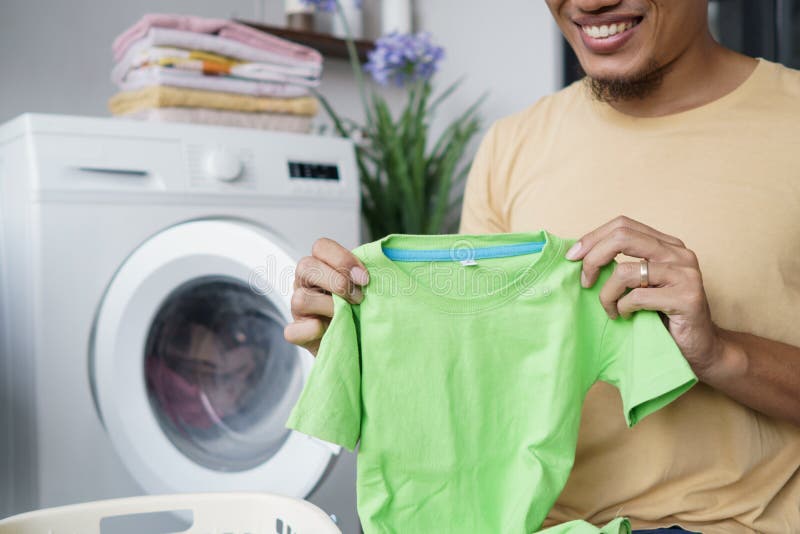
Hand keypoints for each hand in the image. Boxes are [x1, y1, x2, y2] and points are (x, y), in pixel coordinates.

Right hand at [283, 237, 369, 355]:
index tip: (365, 279)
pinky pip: (293, 331)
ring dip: (329, 307)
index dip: (342, 259)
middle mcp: (305, 283)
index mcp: (321, 266)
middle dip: (337, 281)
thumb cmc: (359, 310)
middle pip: (306, 266)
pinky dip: (312, 331)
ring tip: (347, 315)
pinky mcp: (297, 333)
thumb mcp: (363, 288)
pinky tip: (328, 330)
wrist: (356, 341)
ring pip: (300, 299)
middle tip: (359, 297)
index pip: (321, 247)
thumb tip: (382, 269)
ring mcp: (298, 308)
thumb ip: (365, 276)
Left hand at [565, 216, 722, 375]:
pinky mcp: (687, 297)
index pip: (623, 225)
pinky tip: (626, 316)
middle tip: (585, 281)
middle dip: (593, 258)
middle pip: (622, 237)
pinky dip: (623, 308)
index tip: (572, 257)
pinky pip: (637, 297)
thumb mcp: (642, 283)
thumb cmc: (664, 316)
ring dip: (607, 294)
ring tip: (609, 309)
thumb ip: (623, 264)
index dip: (593, 237)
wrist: (700, 347)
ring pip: (625, 271)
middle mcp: (679, 253)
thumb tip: (579, 255)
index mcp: (667, 244)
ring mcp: (685, 273)